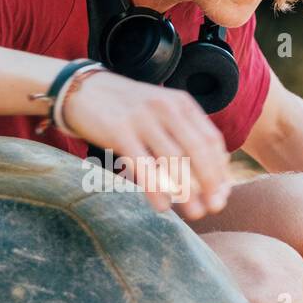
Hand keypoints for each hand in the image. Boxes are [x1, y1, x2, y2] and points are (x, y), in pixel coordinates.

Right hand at [61, 70, 230, 218]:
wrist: (80, 88)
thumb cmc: (123, 108)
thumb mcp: (159, 110)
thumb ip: (181, 133)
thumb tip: (206, 174)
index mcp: (180, 103)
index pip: (211, 139)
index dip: (221, 169)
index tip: (223, 194)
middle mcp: (165, 108)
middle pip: (198, 150)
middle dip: (211, 183)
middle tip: (215, 208)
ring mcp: (142, 118)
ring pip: (174, 160)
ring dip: (188, 191)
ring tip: (195, 213)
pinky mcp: (119, 131)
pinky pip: (143, 165)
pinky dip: (156, 189)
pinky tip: (163, 207)